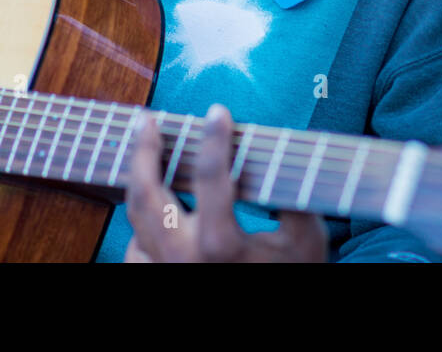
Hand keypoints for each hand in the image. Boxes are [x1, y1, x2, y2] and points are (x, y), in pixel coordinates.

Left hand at [123, 104, 327, 261]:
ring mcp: (165, 273)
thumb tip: (282, 153)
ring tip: (141, 149)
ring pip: (135, 219)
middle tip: (146, 120)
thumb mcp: (306, 240)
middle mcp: (183, 259)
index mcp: (220, 246)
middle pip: (148, 193)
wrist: (274, 331)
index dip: (214, 138)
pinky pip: (135, 251)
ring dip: (137, 179)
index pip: (211, 177)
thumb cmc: (292, 278)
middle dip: (143, 150)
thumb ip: (292, 197)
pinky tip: (152, 207)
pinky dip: (140, 225)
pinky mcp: (157, 281)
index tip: (218, 111)